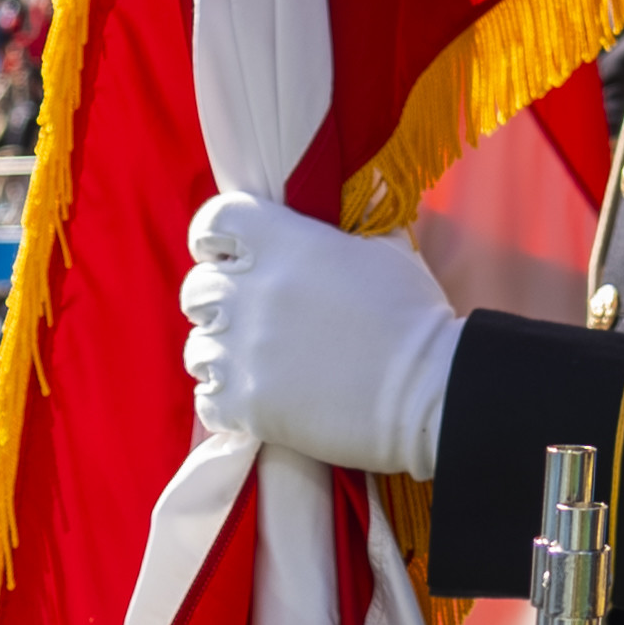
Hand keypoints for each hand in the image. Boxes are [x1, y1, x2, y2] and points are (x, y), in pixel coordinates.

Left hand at [180, 193, 461, 476]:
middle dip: (215, 302)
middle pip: (194, 288)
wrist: (428, 390)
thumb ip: (337, 234)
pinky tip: (252, 400)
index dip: (214, 238)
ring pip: (196, 348)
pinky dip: (223, 402)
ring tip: (255, 365)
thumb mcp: (383, 249)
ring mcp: (244, 349)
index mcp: (285, 242)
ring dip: (220, 355)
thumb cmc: (414, 316)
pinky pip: (205, 401)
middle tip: (247, 319)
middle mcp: (253, 291)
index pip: (214, 220)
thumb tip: (327, 224)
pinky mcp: (246, 403)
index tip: (227, 254)